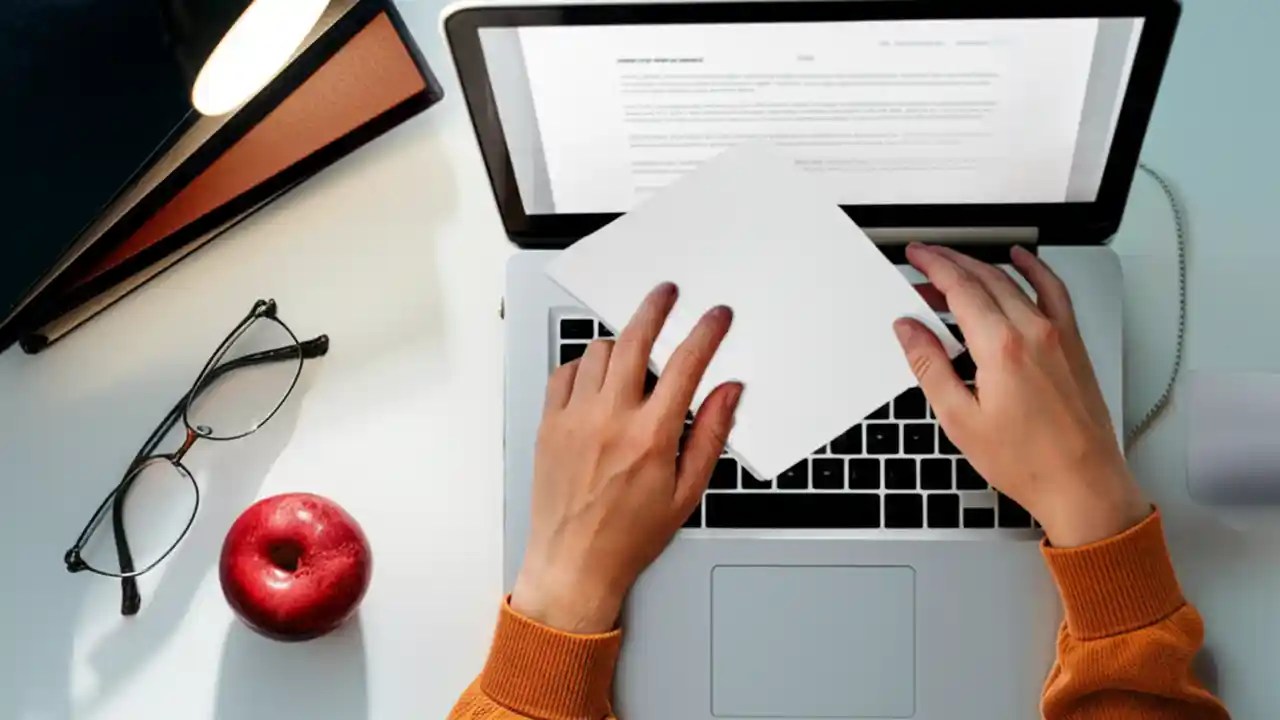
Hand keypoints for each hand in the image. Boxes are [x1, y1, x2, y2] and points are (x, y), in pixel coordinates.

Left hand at [511, 283, 740, 632]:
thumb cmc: (628, 536)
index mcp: (650, 437)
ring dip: (620, 344)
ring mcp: (574, 419)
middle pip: (634, 340)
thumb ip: (709, 435)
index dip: (706, 332)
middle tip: (667, 294)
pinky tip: (596, 377)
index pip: (686, 365)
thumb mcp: (687, 492)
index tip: (716, 317)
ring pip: (598, 352)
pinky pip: (564, 372)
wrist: (574, 564)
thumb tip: (728, 392)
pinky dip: (583, 365)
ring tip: (634, 353)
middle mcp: (610, 420)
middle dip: (656, 308)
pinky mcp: (548, 425)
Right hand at [894, 244, 1148, 547]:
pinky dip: (1035, 269)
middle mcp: (1033, 332)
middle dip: (950, 263)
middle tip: (924, 261)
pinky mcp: (1072, 343)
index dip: (933, 266)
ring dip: (981, 265)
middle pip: (985, 277)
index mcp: (1001, 348)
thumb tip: (909, 331)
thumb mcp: (960, 419)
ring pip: (1014, 280)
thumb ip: (930, 366)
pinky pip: (1053, 291)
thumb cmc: (1028, 461)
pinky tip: (1022, 260)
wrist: (1081, 483)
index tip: (917, 256)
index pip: (959, 288)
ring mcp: (1058, 335)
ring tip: (956, 265)